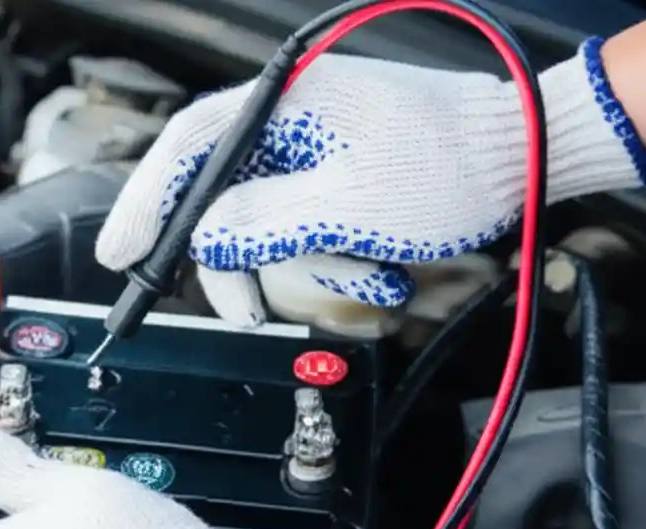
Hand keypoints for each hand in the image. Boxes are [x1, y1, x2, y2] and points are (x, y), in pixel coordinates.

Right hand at [96, 38, 645, 324]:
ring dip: (305, 264)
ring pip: (266, 219)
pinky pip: (306, 223)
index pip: (187, 145)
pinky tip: (378, 268)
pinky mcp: (337, 171)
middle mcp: (291, 117)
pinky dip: (332, 255)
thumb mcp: (349, 205)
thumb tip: (205, 238)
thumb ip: (264, 223)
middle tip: (243, 308)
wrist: (526, 156)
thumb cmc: (452, 167)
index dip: (146, 202)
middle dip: (238, 258)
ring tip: (365, 278)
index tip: (120, 253)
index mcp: (285, 102)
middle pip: (221, 191)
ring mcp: (315, 144)